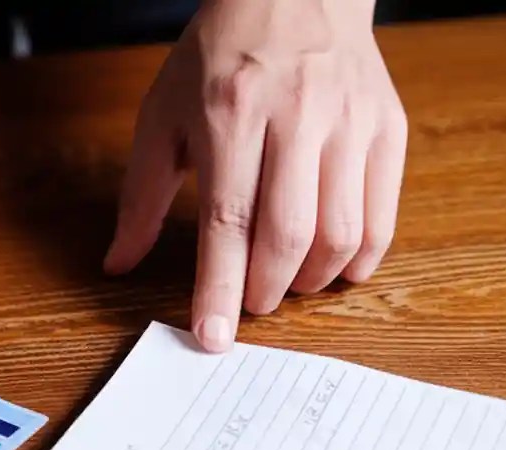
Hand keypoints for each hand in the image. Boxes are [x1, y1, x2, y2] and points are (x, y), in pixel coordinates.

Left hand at [106, 0, 407, 350]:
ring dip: (310, 280)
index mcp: (229, 112)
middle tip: (248, 305)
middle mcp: (296, 116)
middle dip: (264, 290)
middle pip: (287, 234)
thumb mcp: (162, 114)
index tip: (212, 336)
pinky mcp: (387, 127)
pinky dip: (360, 258)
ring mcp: (349, 121)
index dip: (220, 287)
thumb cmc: (219, 57)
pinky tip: (335, 267)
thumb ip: (140, 195)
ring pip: (341, 232)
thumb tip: (118, 263)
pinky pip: (382, 215)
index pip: (226, 220)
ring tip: (284, 282)